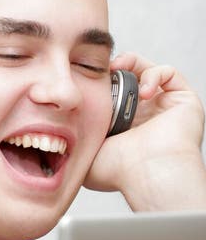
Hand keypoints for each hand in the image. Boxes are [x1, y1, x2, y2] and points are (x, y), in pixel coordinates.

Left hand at [84, 53, 205, 210]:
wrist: (147, 174)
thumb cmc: (119, 172)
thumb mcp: (86, 155)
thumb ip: (74, 142)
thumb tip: (57, 138)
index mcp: (124, 127)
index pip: (114, 95)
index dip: (102, 84)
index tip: (88, 79)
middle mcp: (145, 117)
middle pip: (130, 79)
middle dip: (116, 69)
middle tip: (104, 70)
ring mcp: (164, 109)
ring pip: (149, 72)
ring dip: (134, 64)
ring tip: (120, 69)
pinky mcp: (183, 102)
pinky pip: (169, 73)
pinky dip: (154, 73)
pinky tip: (143, 91)